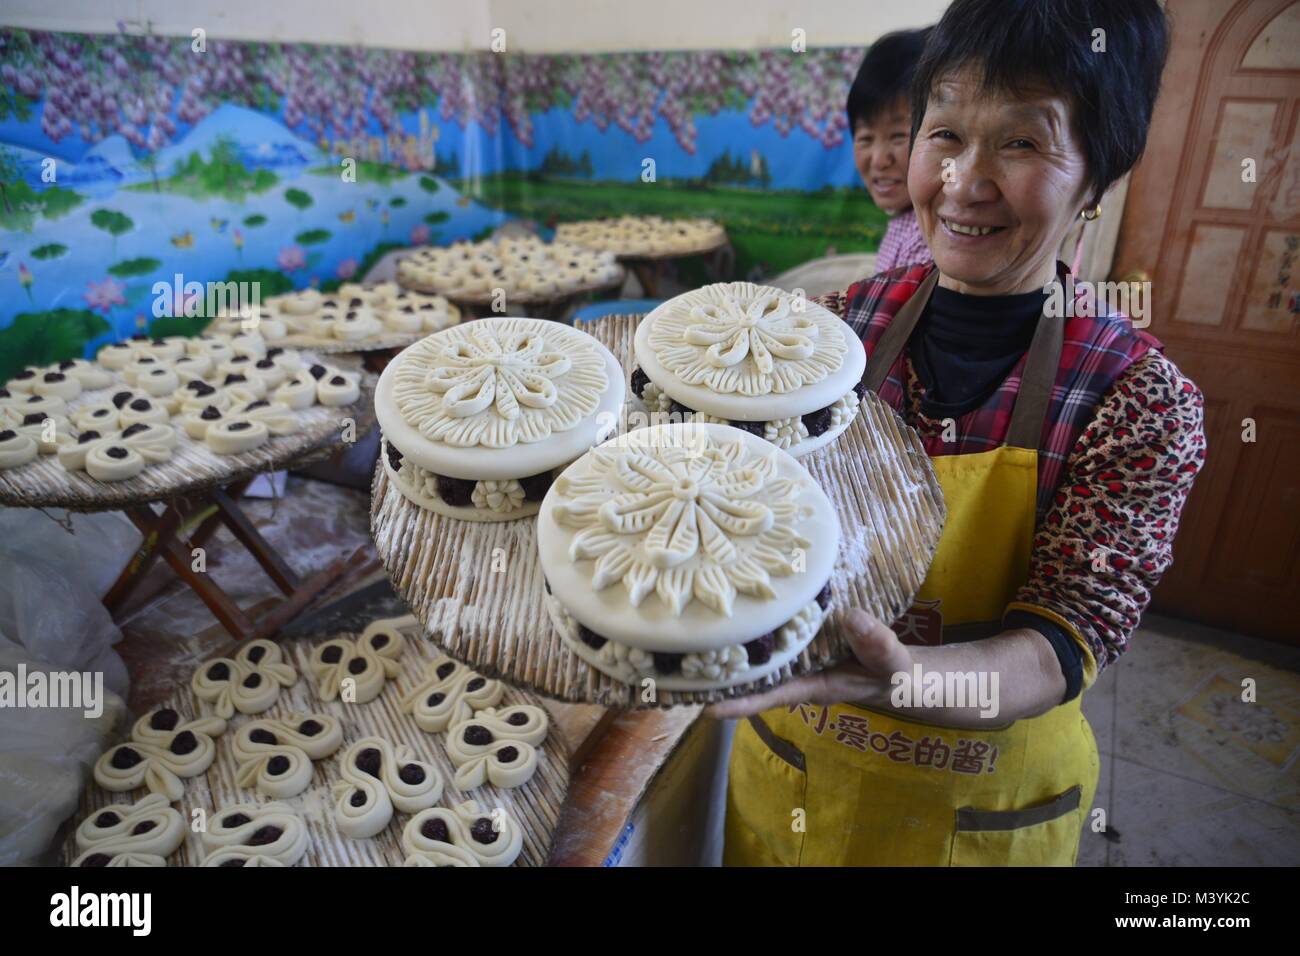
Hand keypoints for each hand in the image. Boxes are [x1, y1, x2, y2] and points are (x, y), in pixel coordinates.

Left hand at [706, 608, 912, 719]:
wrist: (906, 673)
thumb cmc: (899, 676)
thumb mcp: (895, 664)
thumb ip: (878, 646)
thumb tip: (852, 618)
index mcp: (813, 684)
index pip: (768, 695)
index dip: (738, 702)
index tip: (704, 706)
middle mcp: (798, 671)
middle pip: (751, 674)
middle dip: (718, 670)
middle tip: (674, 658)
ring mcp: (799, 655)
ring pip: (758, 652)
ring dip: (730, 644)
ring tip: (690, 627)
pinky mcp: (805, 637)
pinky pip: (775, 631)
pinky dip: (758, 621)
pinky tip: (738, 602)